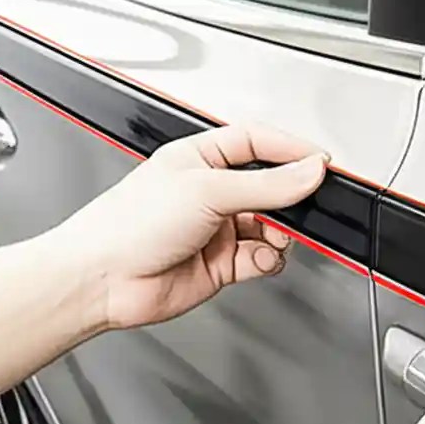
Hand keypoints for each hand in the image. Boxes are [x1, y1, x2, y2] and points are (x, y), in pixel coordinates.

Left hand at [54, 124, 328, 329]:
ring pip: (272, 226)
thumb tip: (309, 171)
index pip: (257, 143)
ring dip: (282, 233)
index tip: (320, 160)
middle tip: (307, 203)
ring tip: (278, 236)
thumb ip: (266, 184)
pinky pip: (263, 258)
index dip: (290, 148)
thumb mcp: (207, 191)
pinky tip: (260, 258)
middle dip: (290, 197)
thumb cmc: (128, 226)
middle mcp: (210, 193)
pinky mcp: (223, 263)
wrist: (104, 281)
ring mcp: (217, 229)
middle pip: (270, 186)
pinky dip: (268, 259)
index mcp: (199, 159)